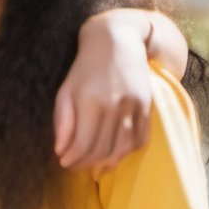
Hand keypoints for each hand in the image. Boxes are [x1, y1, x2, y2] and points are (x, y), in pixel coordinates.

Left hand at [54, 10, 154, 169]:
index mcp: (91, 102)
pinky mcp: (148, 108)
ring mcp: (135, 107)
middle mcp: (115, 106)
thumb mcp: (66, 90)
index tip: (63, 163)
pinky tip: (112, 154)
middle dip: (85, 163)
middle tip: (74, 166)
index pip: (83, 144)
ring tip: (91, 163)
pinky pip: (140, 141)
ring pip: (121, 149)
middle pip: (102, 150)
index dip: (73, 159)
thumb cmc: (85, 69)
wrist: (117, 42)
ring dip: (105, 162)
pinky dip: (126, 153)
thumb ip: (63, 121)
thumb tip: (60, 150)